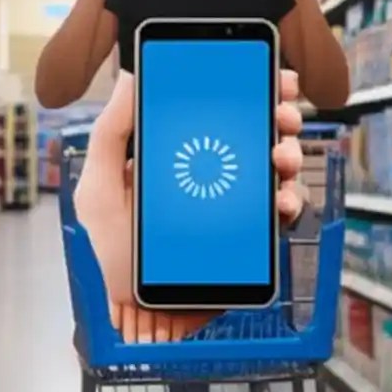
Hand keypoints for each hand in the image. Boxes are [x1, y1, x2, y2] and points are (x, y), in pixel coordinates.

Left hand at [73, 71, 306, 343]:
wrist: (141, 317)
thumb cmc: (115, 254)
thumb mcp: (99, 190)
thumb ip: (110, 134)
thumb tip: (129, 76)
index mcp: (180, 153)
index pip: (221, 109)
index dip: (251, 87)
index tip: (272, 74)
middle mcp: (214, 173)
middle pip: (258, 132)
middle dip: (279, 116)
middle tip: (283, 114)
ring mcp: (237, 205)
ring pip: (277, 168)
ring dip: (289, 155)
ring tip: (282, 159)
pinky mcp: (252, 238)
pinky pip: (282, 213)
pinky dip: (292, 202)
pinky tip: (283, 201)